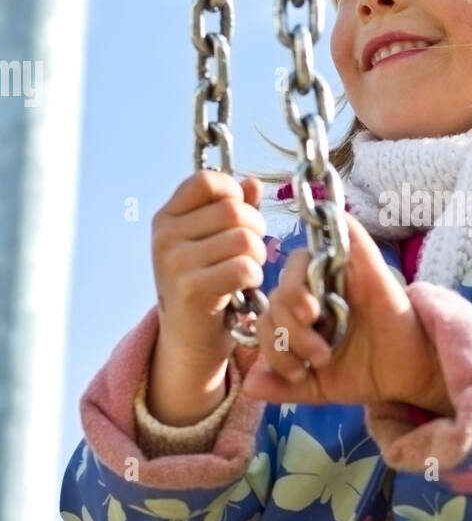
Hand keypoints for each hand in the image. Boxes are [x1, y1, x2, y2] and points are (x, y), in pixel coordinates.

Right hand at [151, 170, 267, 369]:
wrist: (188, 339)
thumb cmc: (205, 284)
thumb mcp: (211, 241)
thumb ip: (231, 209)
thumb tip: (252, 184)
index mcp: (166, 217)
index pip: (207, 181)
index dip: (234, 194)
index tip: (238, 218)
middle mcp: (165, 236)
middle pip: (234, 210)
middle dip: (255, 229)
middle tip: (251, 251)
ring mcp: (174, 263)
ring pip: (244, 239)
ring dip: (258, 256)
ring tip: (247, 270)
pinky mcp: (191, 290)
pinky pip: (244, 267)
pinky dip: (254, 277)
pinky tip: (244, 287)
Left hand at [243, 211, 453, 414]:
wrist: (410, 375)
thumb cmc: (367, 372)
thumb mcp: (318, 387)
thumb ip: (283, 386)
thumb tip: (249, 385)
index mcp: (302, 314)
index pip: (267, 316)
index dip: (271, 345)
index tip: (297, 374)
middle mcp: (317, 290)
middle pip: (278, 292)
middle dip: (287, 332)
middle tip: (318, 356)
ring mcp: (340, 273)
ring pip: (298, 264)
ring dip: (297, 300)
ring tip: (321, 333)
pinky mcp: (367, 262)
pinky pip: (345, 231)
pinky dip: (334, 229)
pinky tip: (332, 267)